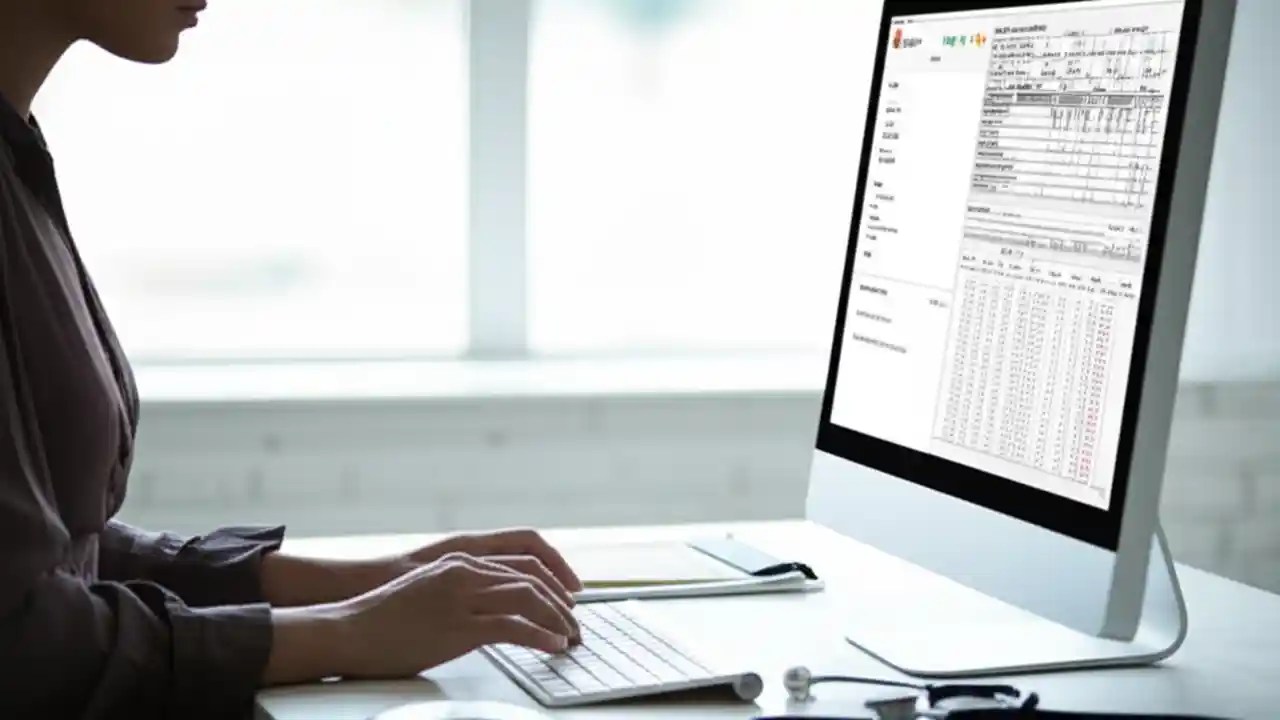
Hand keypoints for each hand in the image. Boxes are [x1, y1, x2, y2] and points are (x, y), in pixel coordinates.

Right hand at [261, 528, 582, 608]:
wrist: (349, 628)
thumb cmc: (384, 615)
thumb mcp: (429, 589)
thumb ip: (462, 588)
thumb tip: (490, 606)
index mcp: (461, 559)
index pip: (524, 556)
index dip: (554, 574)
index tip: (570, 594)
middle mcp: (466, 571)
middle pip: (533, 577)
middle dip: (562, 601)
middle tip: (576, 622)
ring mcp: (462, 597)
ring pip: (529, 598)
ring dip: (558, 619)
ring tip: (571, 637)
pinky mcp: (459, 627)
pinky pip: (514, 628)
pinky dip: (541, 636)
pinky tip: (552, 646)